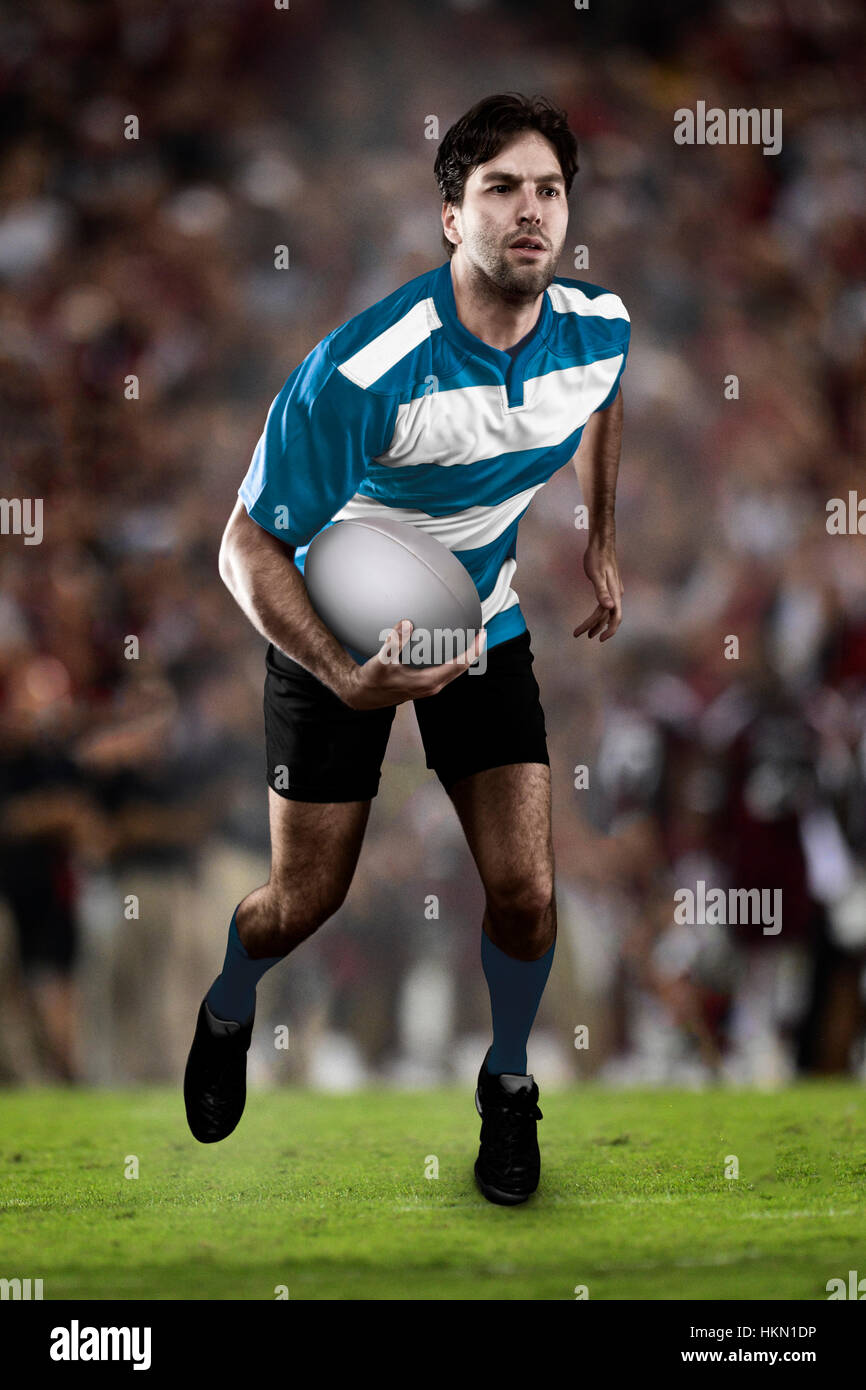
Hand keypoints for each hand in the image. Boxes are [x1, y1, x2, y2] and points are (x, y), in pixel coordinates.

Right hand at [341, 620, 486, 709]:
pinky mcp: (425, 684)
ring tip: (470, 638)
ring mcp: (430, 686)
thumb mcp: (382, 660)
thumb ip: (395, 641)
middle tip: (481, 632)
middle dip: (474, 651)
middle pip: (462, 668)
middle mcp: (433, 685)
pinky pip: (446, 670)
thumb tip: (407, 624)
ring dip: (465, 656)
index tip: (482, 634)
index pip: (459, 665)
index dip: (473, 650)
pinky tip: (449, 647)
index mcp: (428, 681)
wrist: (364, 695)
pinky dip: (453, 658)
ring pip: (455, 671)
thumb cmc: (373, 679)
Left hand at [573, 538, 623, 642]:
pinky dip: (599, 613)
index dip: (609, 630)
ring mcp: (614, 590)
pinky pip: (606, 605)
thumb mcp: (596, 575)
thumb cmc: (597, 557)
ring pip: (607, 611)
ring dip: (596, 622)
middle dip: (596, 627)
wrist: (601, 542)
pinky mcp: (610, 587)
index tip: (600, 639)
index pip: (615, 617)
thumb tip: (609, 608)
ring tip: (586, 631)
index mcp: (615, 593)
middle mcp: (617, 593)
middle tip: (583, 635)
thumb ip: (602, 592)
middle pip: (608, 616)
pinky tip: (595, 616)